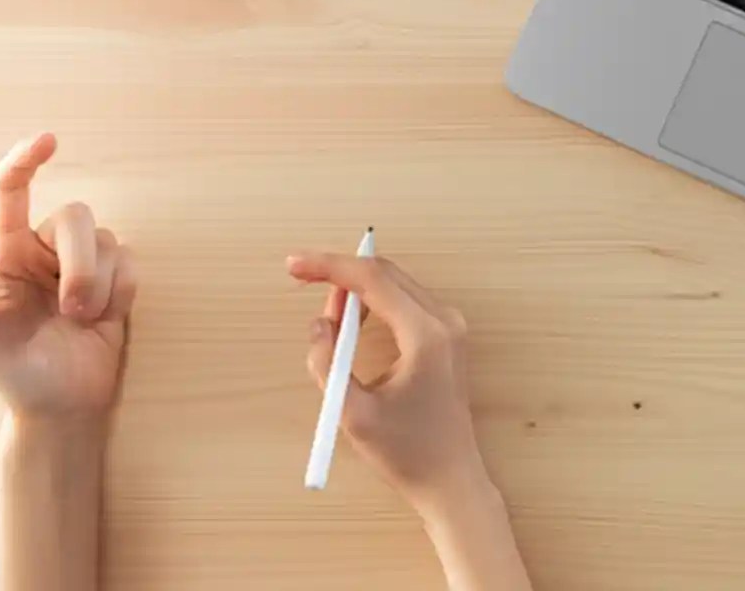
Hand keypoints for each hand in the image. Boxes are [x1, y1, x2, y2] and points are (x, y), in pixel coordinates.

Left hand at [0, 133, 136, 420]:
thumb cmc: (15, 376)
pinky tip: (107, 318)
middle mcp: (43, 251)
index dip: (27, 160)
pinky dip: (123, 292)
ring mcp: (81, 265)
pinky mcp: (116, 281)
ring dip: (102, 285)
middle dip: (82, 263)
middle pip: (75, 217)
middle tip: (75, 310)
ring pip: (108, 240)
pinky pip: (131, 262)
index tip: (49, 141)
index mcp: (5, 254)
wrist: (64, 408)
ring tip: (85, 321)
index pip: (11, 192)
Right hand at [287, 253, 487, 510]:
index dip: (329, 266)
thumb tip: (318, 324)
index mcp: (425, 335)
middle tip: (302, 281)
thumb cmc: (406, 452)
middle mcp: (444, 321)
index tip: (294, 265)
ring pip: (395, 283)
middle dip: (340, 273)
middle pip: (385, 273)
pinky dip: (374, 300)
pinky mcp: (447, 336)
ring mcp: (450, 326)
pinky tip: (353, 320)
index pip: (373, 280)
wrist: (450, 478)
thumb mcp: (352, 414)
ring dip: (356, 288)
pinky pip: (405, 299)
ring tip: (328, 318)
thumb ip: (327, 364)